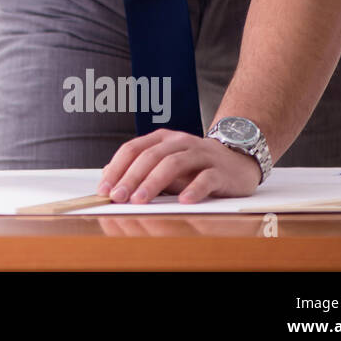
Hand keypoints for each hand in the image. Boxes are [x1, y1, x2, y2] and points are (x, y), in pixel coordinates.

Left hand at [97, 129, 261, 204]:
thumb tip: (108, 179)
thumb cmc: (194, 167)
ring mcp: (200, 154)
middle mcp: (179, 142)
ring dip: (153, 182)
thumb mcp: (163, 166)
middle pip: (149, 156)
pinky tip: (183, 201)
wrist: (236, 161)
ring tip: (140, 200)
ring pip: (173, 164)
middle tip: (118, 197)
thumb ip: (139, 170)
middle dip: (130, 177)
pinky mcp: (220, 170)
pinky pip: (205, 178)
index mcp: (161, 139)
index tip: (104, 189)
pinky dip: (193, 189)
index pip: (132, 149)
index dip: (116, 168)